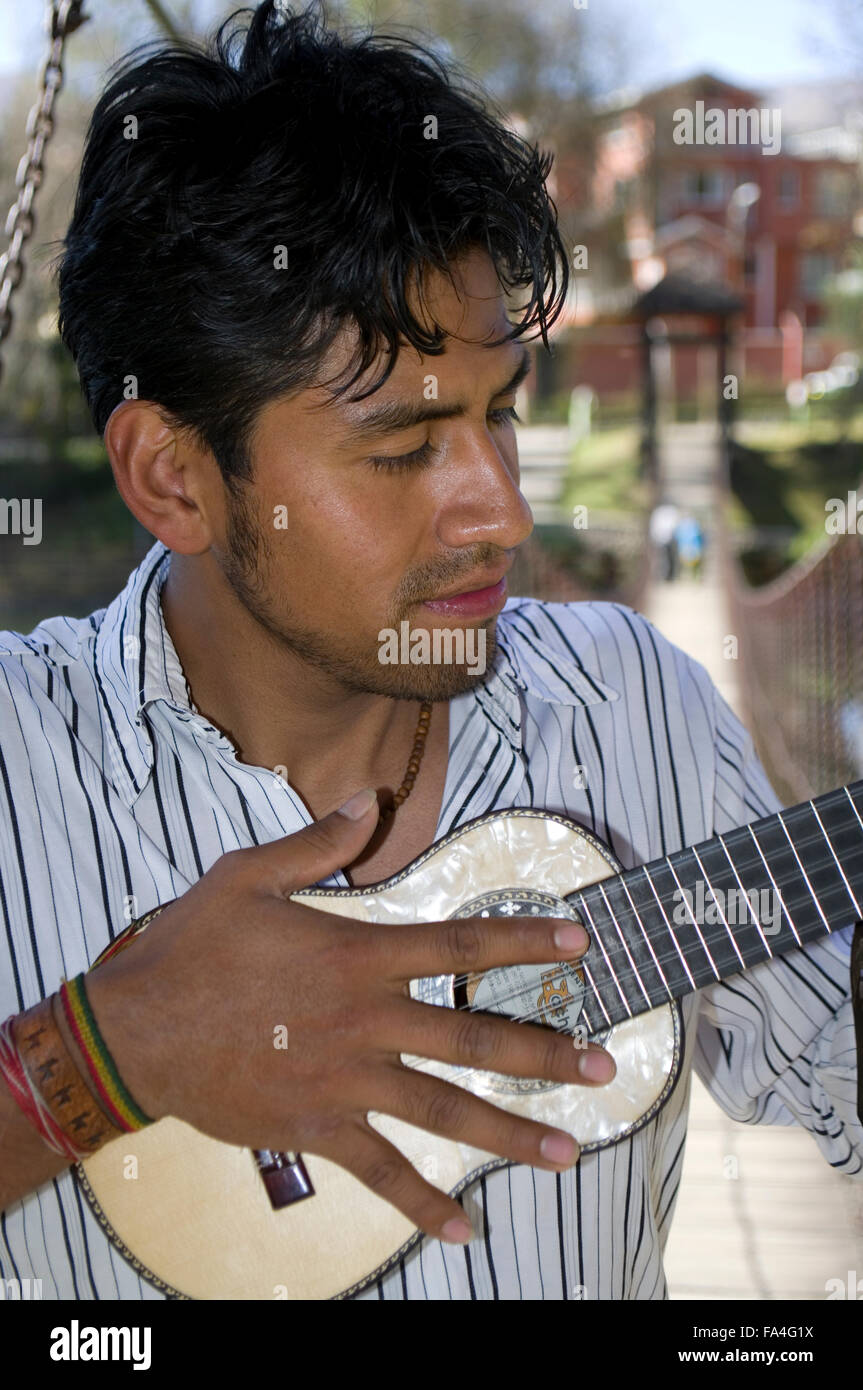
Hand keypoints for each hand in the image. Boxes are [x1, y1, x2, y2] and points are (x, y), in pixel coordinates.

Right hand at [86, 788, 615, 1243]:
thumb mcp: (245, 876)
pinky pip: (381, 1171)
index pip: (460, 945)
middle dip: (544, 1053)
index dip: (524, 941)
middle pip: (472, 1036)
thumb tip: (367, 801)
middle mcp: (365, 1020)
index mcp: (356, 954)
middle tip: (603, 1068)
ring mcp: (345, 1080)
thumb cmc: (190, 946)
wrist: (136, 1031)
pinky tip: (463, 1231)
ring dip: (510, 1132)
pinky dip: (421, 1205)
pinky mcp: (317, 1128)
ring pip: (444, 1110)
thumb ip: (314, 843)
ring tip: (569, 1151)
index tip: (579, 943)